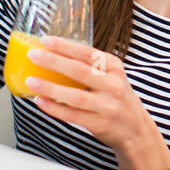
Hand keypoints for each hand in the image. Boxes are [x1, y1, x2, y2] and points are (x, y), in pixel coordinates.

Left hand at [21, 36, 159, 153]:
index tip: (45, 40)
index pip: (87, 53)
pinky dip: (55, 108)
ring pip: (75, 95)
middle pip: (79, 71)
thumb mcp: (112, 77)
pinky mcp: (100, 123)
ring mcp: (107, 105)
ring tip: (32, 81)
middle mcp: (113, 85)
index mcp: (114, 68)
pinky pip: (73, 115)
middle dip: (54, 62)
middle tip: (33, 55)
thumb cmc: (117, 99)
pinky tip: (41, 101)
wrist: (137, 129)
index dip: (65, 46)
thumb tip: (54, 56)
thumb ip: (90, 67)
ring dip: (51, 88)